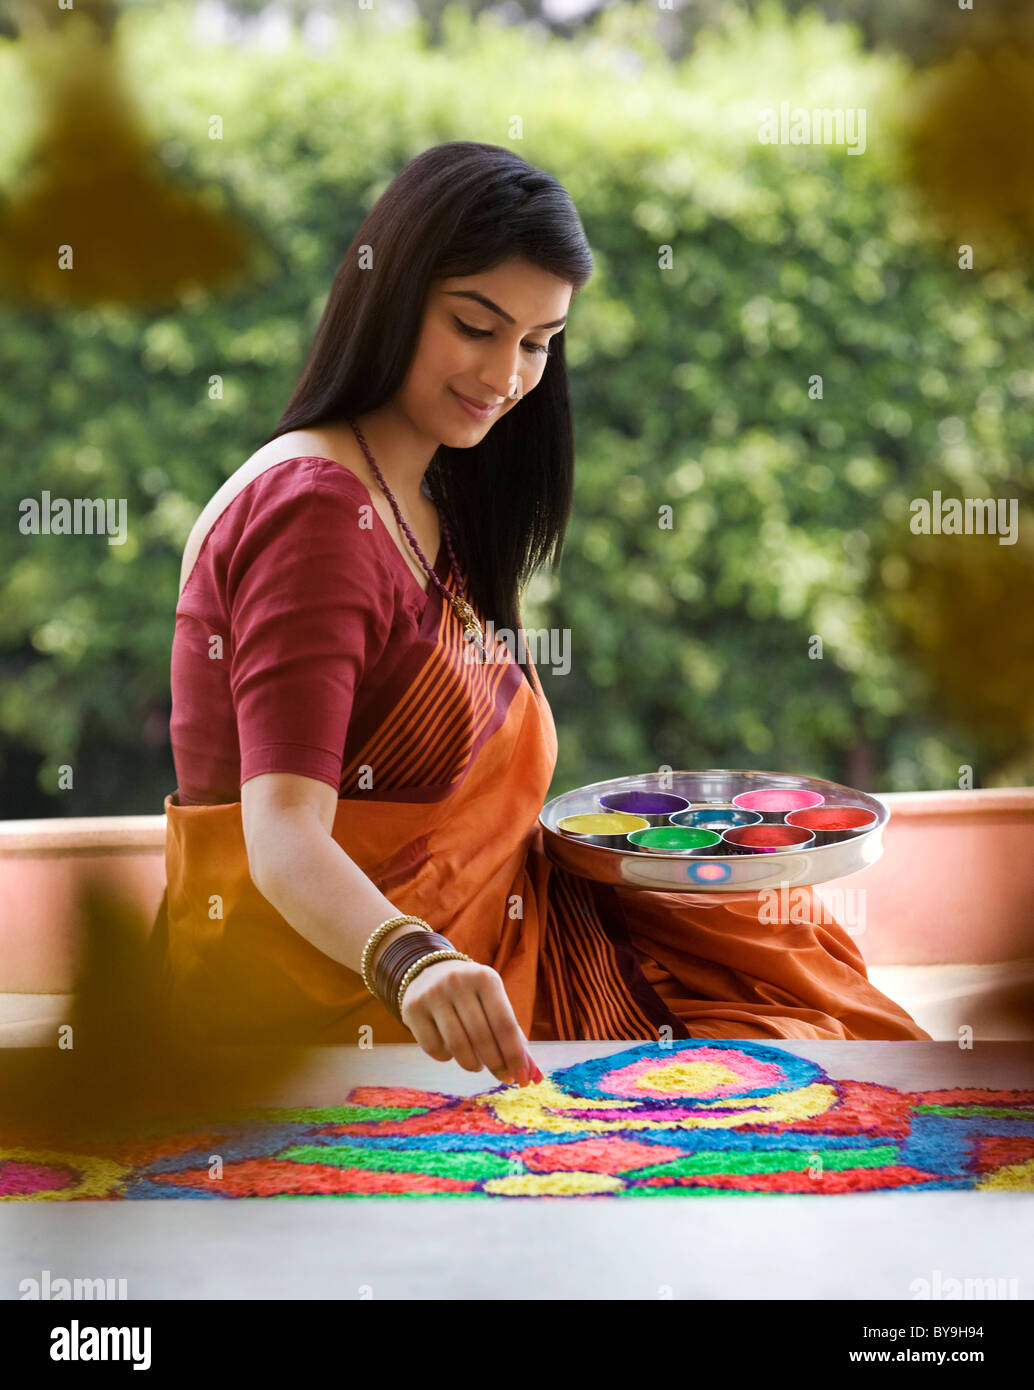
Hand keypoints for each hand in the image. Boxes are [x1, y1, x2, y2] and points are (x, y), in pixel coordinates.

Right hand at [399, 957, 542, 1086]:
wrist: (429, 971)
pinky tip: (452, 1051)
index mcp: (485, 978)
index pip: (504, 1023)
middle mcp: (458, 982)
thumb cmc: (472, 995)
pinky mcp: (412, 1009)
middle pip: (481, 1036)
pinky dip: (447, 1058)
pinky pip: (433, 1048)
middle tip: (503, 1077)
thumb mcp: (495, 1002)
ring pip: (457, 1045)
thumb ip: (515, 1037)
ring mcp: (432, 995)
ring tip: (477, 1064)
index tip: (522, 1078)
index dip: (514, 1055)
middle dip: (496, 1064)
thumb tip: (534, 1076)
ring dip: (472, 1064)